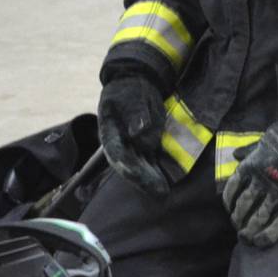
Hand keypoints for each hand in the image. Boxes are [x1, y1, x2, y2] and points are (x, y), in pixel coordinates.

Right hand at [98, 71, 171, 197]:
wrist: (138, 83)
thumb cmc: (130, 90)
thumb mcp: (131, 97)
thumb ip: (135, 113)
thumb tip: (137, 132)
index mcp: (110, 132)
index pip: (117, 152)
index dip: (127, 165)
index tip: (137, 175)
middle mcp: (120, 143)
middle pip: (130, 164)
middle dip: (143, 179)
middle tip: (157, 192)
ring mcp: (133, 145)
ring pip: (142, 166)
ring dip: (151, 180)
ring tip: (163, 193)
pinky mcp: (147, 145)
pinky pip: (152, 161)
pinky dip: (158, 171)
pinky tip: (167, 182)